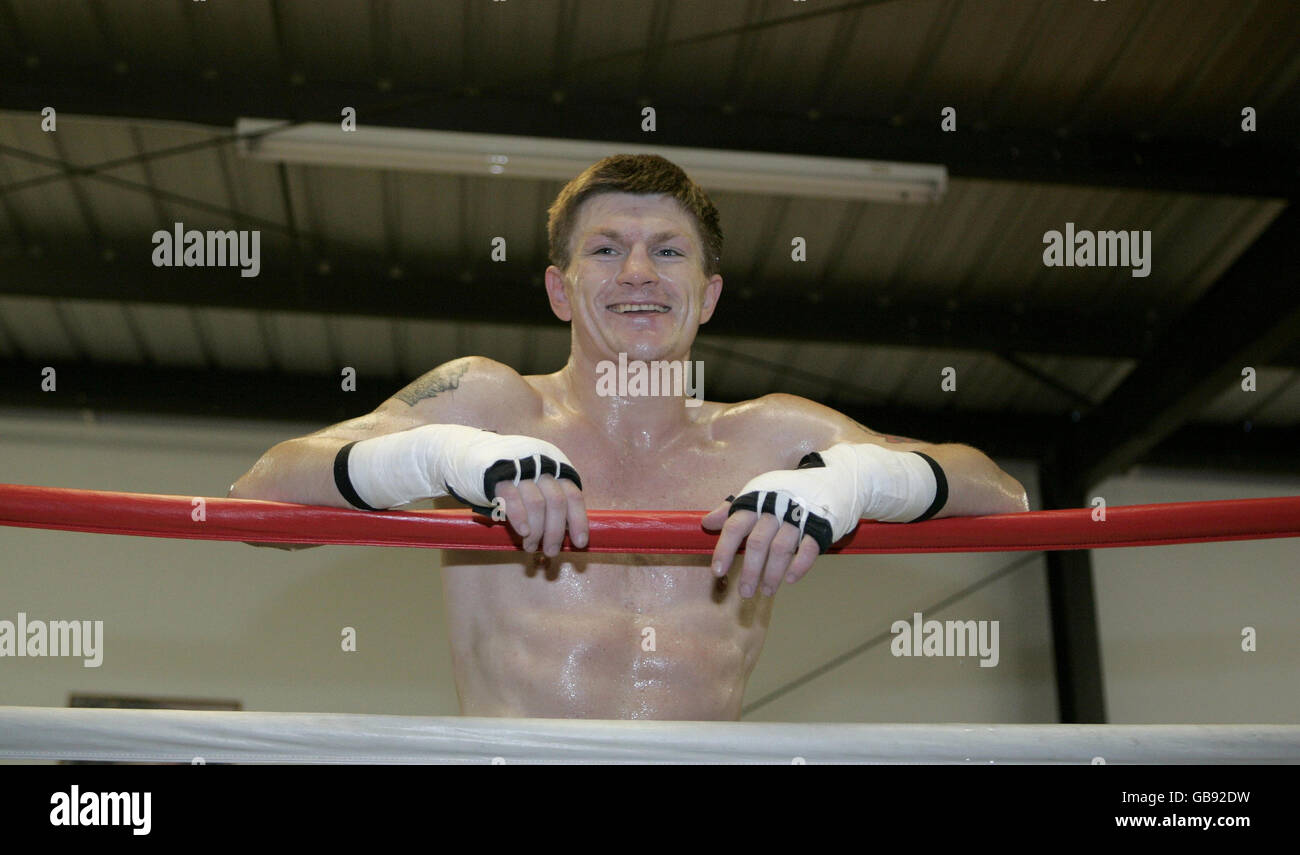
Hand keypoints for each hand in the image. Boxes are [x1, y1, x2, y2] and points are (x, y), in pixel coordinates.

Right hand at [493, 476, 588, 556]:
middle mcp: (543, 472)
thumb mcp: (545, 495)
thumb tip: (572, 540)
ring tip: (531, 547)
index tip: (580, 543)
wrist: (493, 467)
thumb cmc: (525, 491)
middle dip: (555, 532)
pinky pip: (512, 498)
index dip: (579, 521)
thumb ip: (557, 512)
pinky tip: (523, 532)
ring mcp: (523, 474)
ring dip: (536, 531)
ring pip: (536, 503)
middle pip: (556, 502)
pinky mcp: (502, 479)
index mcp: (558, 476)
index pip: (574, 497)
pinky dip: (519, 517)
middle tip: (551, 552)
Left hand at [702, 499, 820, 597]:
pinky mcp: (820, 526)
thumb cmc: (784, 492)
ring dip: (772, 573)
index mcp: (756, 501)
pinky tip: (790, 579)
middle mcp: (775, 508)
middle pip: (758, 543)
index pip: (735, 527)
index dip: (724, 549)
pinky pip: (808, 549)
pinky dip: (799, 566)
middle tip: (744, 592)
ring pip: (781, 549)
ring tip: (767, 591)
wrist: (831, 481)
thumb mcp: (756, 494)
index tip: (717, 572)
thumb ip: (731, 510)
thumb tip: (706, 523)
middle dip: (750, 570)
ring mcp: (798, 517)